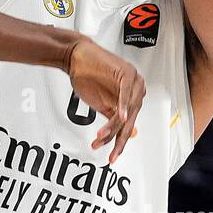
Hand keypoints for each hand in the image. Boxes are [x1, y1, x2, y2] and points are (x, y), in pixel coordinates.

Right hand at [67, 38, 144, 163]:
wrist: (76, 57)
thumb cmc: (87, 76)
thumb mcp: (101, 103)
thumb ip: (114, 118)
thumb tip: (131, 133)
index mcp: (132, 98)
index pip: (128, 124)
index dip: (119, 141)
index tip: (112, 154)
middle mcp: (136, 90)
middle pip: (129, 120)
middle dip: (118, 139)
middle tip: (111, 154)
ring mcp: (133, 81)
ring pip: (126, 110)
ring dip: (113, 126)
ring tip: (101, 136)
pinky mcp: (126, 73)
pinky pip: (126, 93)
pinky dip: (122, 106)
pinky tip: (119, 117)